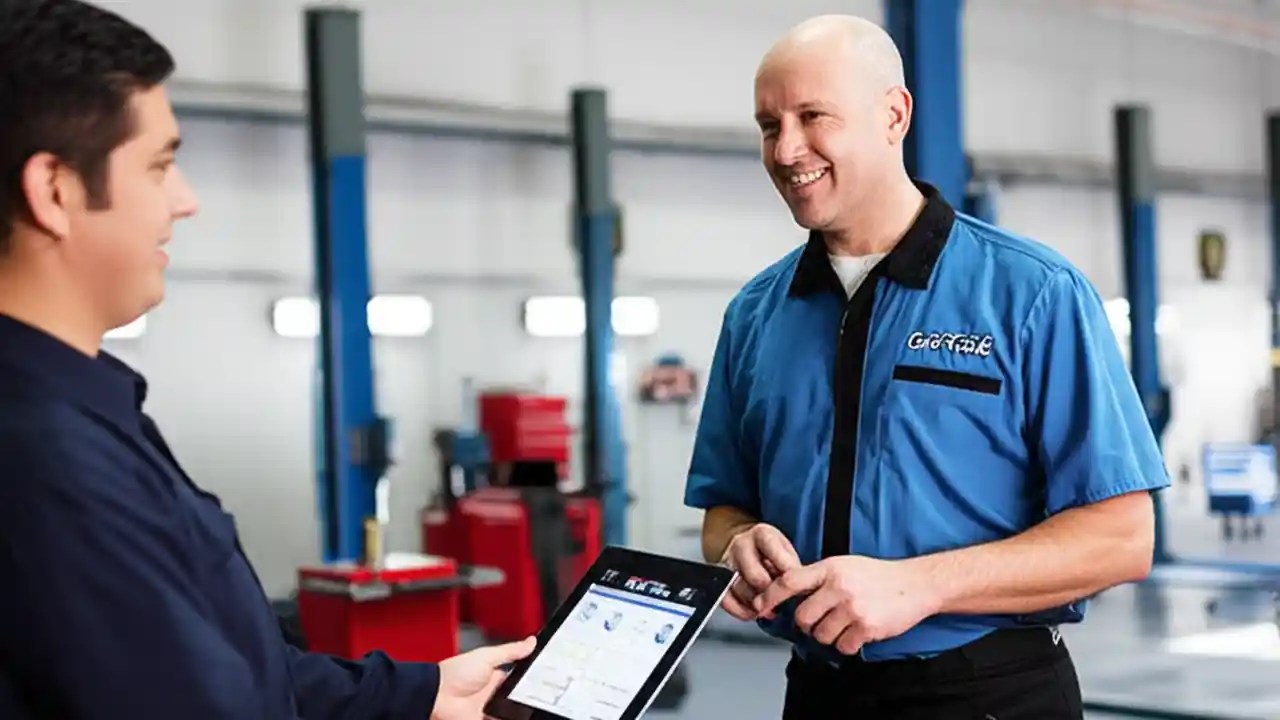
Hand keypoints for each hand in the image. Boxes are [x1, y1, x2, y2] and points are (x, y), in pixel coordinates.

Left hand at [431, 636, 536, 719]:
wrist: (435, 697)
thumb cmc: (453, 674)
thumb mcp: (487, 657)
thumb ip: (510, 651)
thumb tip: (531, 641)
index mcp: (494, 677)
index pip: (518, 679)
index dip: (531, 680)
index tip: (546, 680)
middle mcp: (492, 695)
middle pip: (517, 699)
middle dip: (528, 698)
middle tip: (542, 698)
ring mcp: (488, 711)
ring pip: (511, 712)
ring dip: (519, 711)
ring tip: (534, 709)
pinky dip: (510, 717)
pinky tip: (516, 715)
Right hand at [719, 523, 801, 620]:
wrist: (748, 549)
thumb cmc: (772, 553)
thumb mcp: (787, 551)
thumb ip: (792, 566)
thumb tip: (800, 588)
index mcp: (762, 534)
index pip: (772, 549)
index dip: (786, 570)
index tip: (797, 584)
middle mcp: (742, 545)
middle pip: (756, 576)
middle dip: (772, 592)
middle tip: (782, 599)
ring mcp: (728, 562)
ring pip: (741, 589)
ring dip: (757, 603)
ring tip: (770, 606)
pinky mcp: (719, 579)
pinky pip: (726, 599)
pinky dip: (741, 610)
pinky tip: (753, 611)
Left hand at [753, 556, 937, 654]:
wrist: (915, 584)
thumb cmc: (878, 575)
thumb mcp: (844, 565)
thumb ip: (818, 576)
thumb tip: (787, 590)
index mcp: (830, 568)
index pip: (789, 581)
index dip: (770, 595)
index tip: (760, 605)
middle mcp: (839, 586)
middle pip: (802, 617)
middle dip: (806, 624)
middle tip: (818, 621)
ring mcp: (853, 607)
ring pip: (821, 635)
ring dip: (828, 635)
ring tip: (843, 624)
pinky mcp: (867, 627)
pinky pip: (842, 646)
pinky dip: (847, 643)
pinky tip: (857, 631)